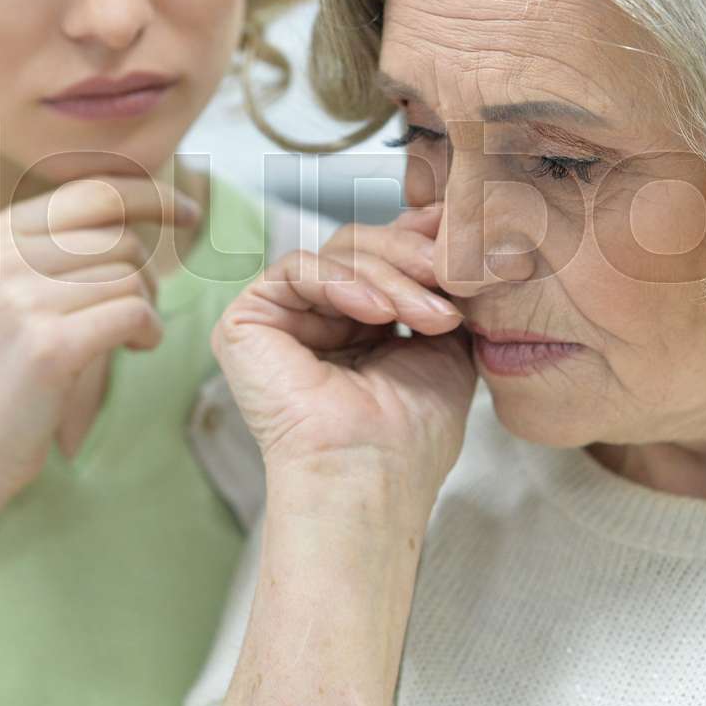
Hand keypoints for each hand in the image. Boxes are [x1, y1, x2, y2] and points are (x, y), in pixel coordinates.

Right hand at [0, 174, 200, 498]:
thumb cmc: (3, 369)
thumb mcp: (14, 288)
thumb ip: (61, 245)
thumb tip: (143, 202)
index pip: (94, 191)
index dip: (151, 196)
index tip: (189, 212)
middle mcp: (5, 256)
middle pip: (119, 239)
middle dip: (146, 275)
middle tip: (136, 312)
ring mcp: (22, 299)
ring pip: (130, 276)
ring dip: (147, 308)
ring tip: (127, 337)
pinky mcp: (48, 345)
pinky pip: (133, 312)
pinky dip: (148, 331)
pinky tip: (135, 349)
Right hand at [210, 203, 476, 504]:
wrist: (372, 478)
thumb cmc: (412, 434)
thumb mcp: (446, 344)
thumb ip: (443, 288)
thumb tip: (451, 228)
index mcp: (358, 322)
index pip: (383, 254)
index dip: (419, 238)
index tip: (459, 230)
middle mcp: (316, 315)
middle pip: (361, 244)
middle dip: (411, 256)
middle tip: (448, 278)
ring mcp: (280, 317)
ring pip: (336, 252)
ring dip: (390, 275)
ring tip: (428, 315)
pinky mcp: (246, 320)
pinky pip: (297, 268)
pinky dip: (344, 281)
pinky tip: (377, 314)